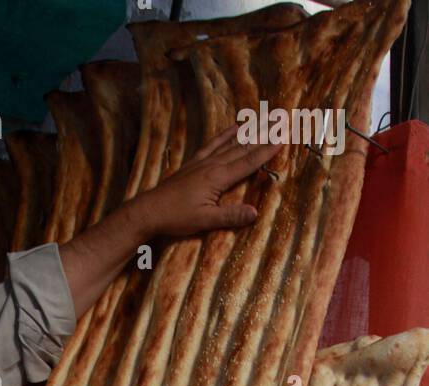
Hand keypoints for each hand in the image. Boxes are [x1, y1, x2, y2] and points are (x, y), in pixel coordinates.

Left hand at [137, 123, 275, 237]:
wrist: (149, 210)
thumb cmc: (176, 217)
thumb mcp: (204, 221)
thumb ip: (230, 216)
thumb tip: (255, 213)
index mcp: (217, 177)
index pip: (248, 162)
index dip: (266, 151)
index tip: (283, 137)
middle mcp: (212, 164)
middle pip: (243, 147)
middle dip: (263, 135)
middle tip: (281, 120)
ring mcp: (202, 161)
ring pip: (230, 143)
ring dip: (249, 131)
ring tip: (264, 118)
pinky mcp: (194, 163)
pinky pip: (213, 144)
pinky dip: (225, 134)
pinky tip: (234, 127)